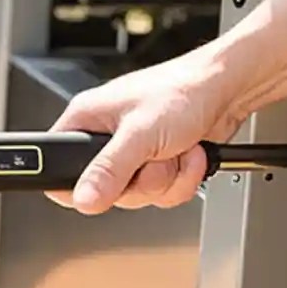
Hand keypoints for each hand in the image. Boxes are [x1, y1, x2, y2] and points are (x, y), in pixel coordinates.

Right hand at [46, 50, 246, 214]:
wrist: (228, 89)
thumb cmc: (184, 90)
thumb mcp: (139, 134)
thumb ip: (109, 169)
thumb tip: (83, 198)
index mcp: (87, 121)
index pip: (58, 167)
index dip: (76, 186)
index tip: (101, 186)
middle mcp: (106, 139)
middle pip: (105, 192)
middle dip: (140, 181)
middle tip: (152, 156)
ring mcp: (133, 155)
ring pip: (137, 196)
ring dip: (166, 178)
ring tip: (174, 148)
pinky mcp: (157, 164)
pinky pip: (161, 194)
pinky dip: (182, 179)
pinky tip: (186, 154)